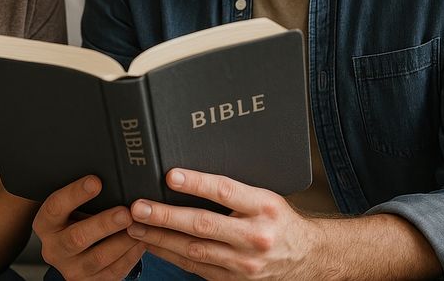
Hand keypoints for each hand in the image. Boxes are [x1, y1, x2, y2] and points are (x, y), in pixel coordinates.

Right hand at [33, 175, 145, 279]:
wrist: (73, 251)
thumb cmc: (76, 217)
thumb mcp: (71, 206)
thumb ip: (84, 192)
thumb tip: (109, 169)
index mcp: (45, 224)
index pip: (55, 207)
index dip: (75, 194)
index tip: (96, 181)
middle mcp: (53, 249)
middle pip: (77, 238)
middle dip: (104, 224)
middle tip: (125, 211)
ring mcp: (71, 269)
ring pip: (98, 258)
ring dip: (122, 242)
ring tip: (140, 226)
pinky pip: (112, 272)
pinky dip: (130, 257)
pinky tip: (142, 241)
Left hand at [126, 168, 321, 278]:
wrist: (308, 258)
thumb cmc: (279, 221)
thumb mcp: (266, 197)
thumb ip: (234, 190)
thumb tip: (188, 175)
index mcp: (264, 207)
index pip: (226, 191)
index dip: (196, 183)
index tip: (170, 175)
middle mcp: (255, 236)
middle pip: (203, 224)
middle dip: (166, 215)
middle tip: (138, 206)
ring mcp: (244, 263)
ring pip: (194, 250)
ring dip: (160, 238)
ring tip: (136, 226)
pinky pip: (196, 268)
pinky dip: (172, 256)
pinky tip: (154, 244)